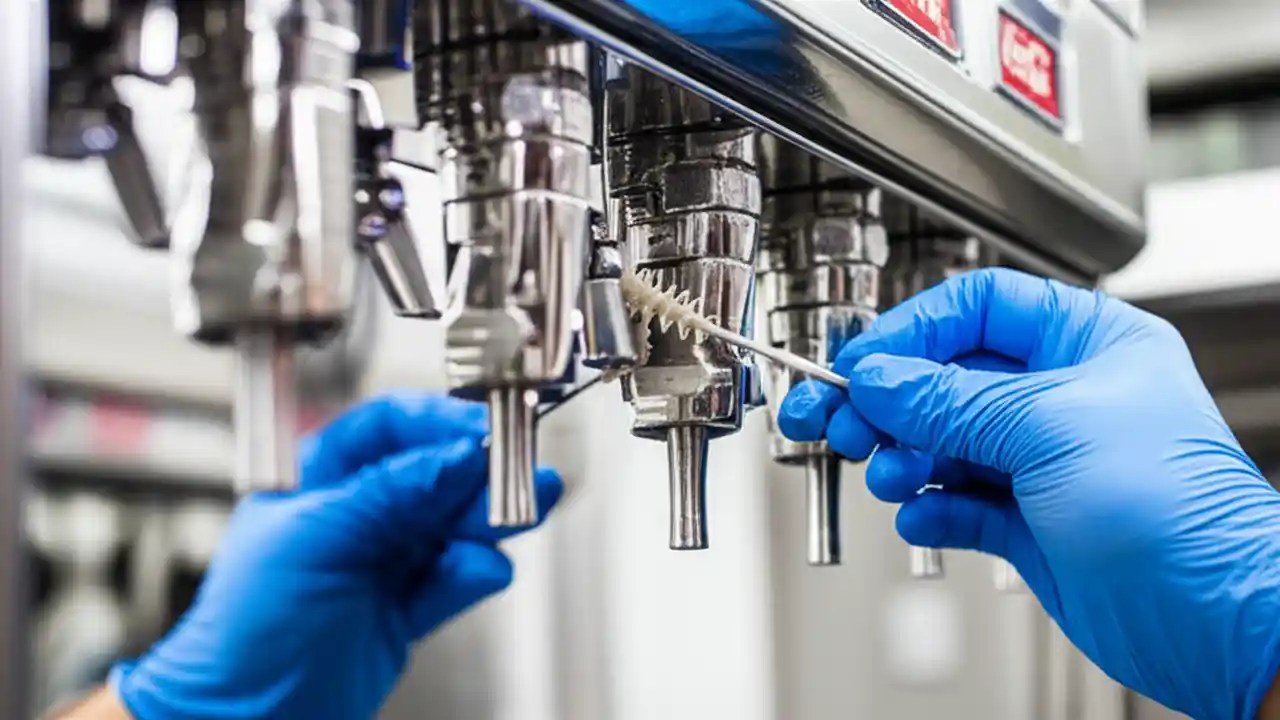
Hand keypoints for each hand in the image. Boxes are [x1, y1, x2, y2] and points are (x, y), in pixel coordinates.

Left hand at [109, 394, 562, 719]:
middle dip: (480, 474)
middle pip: (434, 475)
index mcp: (320, 480)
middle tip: (523, 475)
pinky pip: (455, 580)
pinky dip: (476, 573)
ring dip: (489, 520)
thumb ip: (395, 491)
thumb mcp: (319, 538)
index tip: (483, 430)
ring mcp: (382, 564)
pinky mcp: (404, 612)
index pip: (391, 429)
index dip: (439, 424)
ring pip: (453, 527)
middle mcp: (356, 516)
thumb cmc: (244, 631)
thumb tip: (458, 454)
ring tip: (519, 515)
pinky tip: (484, 569)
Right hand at [778, 268, 1279, 719]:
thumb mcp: (1048, 428)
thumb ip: (949, 399)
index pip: (979, 309)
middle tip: (842, 422)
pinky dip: (930, 506)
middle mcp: (1062, 397)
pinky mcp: (1029, 521)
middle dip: (890, 401)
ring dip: (907, 457)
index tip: (862, 363)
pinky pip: (958, 501)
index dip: (914, 330)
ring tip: (894, 475)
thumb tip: (879, 378)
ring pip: (944, 441)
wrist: (1211, 620)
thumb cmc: (1176, 512)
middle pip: (947, 377)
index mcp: (1088, 345)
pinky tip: (922, 514)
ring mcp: (1043, 461)